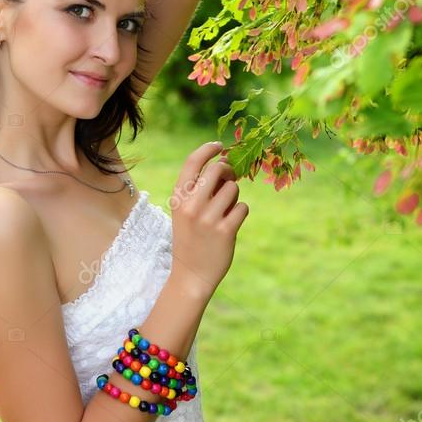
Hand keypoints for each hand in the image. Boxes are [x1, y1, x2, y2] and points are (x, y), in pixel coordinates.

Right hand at [169, 141, 248, 299]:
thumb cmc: (190, 239)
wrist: (190, 275)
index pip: (193, 162)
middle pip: (218, 170)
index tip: (220, 146)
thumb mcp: (185, 213)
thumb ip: (200, 190)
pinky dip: (240, 213)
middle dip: (228, 172)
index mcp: (178, 198)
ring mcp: (208, 219)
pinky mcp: (225, 231)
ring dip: (234, 197)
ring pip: (233, 189)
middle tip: (230, 180)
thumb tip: (225, 165)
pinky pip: (242, 207)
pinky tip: (230, 225)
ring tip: (225, 212)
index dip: (208, 149)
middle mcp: (191, 206)